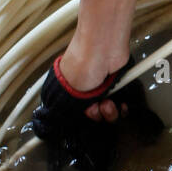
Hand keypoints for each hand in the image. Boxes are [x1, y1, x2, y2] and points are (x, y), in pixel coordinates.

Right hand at [30, 50, 163, 170]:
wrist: (105, 47)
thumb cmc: (81, 65)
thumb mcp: (66, 90)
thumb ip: (62, 109)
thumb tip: (50, 123)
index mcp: (68, 89)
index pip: (72, 113)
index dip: (77, 118)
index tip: (81, 117)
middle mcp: (85, 89)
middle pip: (91, 115)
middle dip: (95, 116)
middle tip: (96, 107)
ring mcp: (102, 87)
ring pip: (107, 113)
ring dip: (109, 113)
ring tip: (108, 103)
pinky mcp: (119, 85)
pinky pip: (121, 105)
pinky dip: (122, 109)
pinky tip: (121, 105)